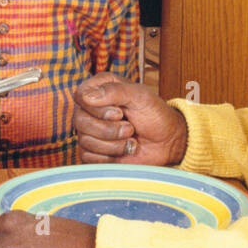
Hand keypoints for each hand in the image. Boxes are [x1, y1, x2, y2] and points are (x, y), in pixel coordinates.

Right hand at [73, 72, 188, 165]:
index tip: (119, 112)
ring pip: (85, 141)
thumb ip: (115, 91)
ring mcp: (90, 132)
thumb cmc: (155, 114)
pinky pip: (89, 158)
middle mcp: (90, 110)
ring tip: (132, 139)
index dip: (97, 108)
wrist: (167, 142)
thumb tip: (87, 96)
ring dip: (114, 144)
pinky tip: (125, 150)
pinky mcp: (93, 152)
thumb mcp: (140, 96)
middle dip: (109, 129)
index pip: (81, 96)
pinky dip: (111, 156)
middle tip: (130, 128)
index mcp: (100, 89)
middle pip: (80, 121)